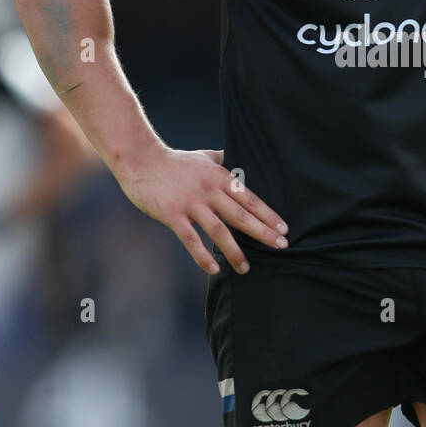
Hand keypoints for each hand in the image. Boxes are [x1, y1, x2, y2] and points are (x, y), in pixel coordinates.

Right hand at [116, 146, 287, 274]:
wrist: (141, 160)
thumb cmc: (175, 161)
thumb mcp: (205, 156)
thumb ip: (224, 159)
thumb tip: (241, 158)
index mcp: (220, 177)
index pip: (250, 199)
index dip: (268, 215)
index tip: (284, 230)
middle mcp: (209, 190)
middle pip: (241, 216)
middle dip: (263, 233)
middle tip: (281, 247)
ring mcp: (191, 203)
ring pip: (219, 231)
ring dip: (234, 252)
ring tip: (246, 268)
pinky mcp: (172, 214)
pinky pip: (191, 239)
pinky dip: (203, 256)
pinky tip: (214, 269)